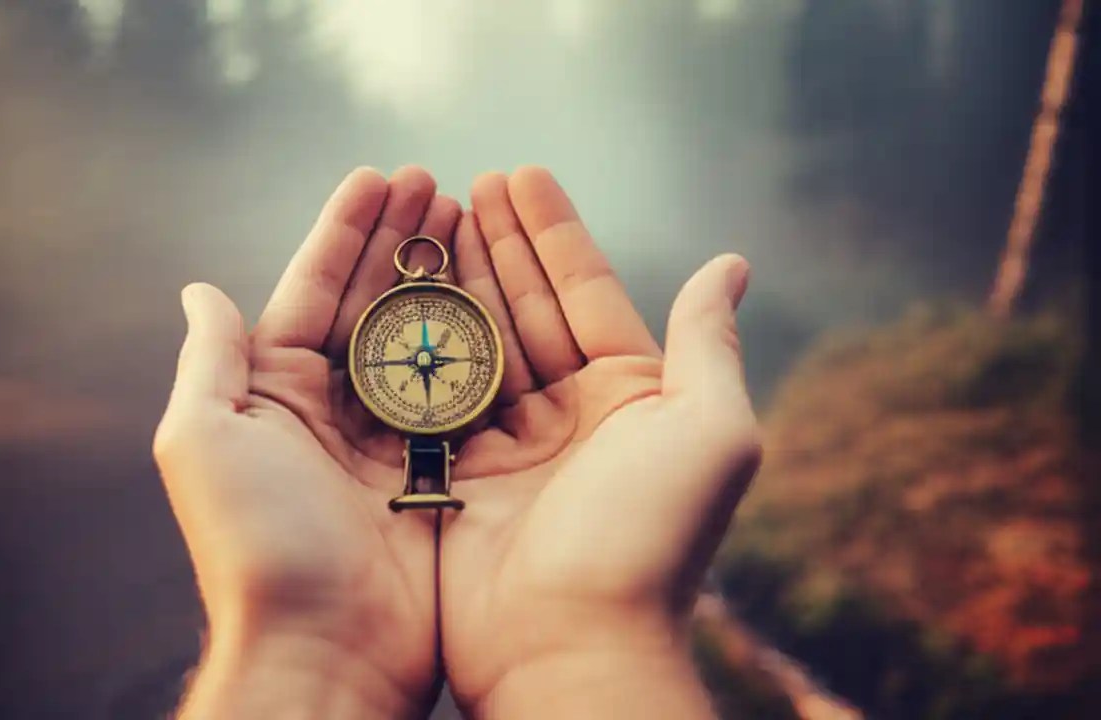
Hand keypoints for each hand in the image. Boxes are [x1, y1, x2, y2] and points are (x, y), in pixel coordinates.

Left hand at [153, 166, 461, 718]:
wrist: (326, 653)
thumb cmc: (256, 546)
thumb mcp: (205, 440)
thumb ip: (209, 361)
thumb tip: (199, 289)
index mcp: (271, 395)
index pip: (309, 291)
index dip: (344, 232)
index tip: (380, 178)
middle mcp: (329, 412)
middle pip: (369, 305)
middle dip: (401, 241)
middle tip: (439, 183)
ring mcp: (386, 441)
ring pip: (419, 339)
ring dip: (443, 279)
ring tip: (473, 219)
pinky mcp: (437, 472)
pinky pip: (460, 393)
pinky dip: (478, 343)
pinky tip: (502, 295)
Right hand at [440, 167, 762, 717]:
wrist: (573, 647)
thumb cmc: (651, 538)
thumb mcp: (709, 432)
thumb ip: (708, 345)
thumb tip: (731, 264)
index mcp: (632, 399)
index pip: (587, 294)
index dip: (554, 232)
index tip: (518, 174)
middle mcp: (572, 418)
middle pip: (527, 310)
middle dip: (497, 245)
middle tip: (463, 183)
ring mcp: (511, 448)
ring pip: (477, 344)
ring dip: (455, 281)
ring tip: (426, 218)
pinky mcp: (457, 479)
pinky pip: (434, 396)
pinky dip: (417, 344)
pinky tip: (395, 293)